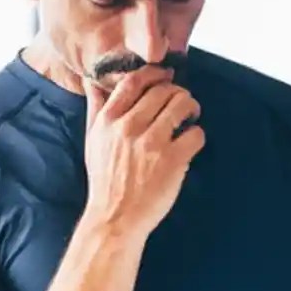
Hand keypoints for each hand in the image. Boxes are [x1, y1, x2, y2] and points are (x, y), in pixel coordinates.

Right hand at [82, 66, 204, 235]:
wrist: (115, 217)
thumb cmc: (105, 180)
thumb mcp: (92, 140)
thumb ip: (96, 109)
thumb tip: (94, 80)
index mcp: (108, 120)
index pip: (134, 81)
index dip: (154, 73)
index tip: (164, 76)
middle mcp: (129, 127)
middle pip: (163, 90)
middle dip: (177, 92)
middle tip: (182, 102)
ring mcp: (152, 143)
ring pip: (182, 105)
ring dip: (191, 107)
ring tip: (190, 116)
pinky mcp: (173, 160)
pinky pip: (196, 133)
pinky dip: (197, 134)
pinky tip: (191, 141)